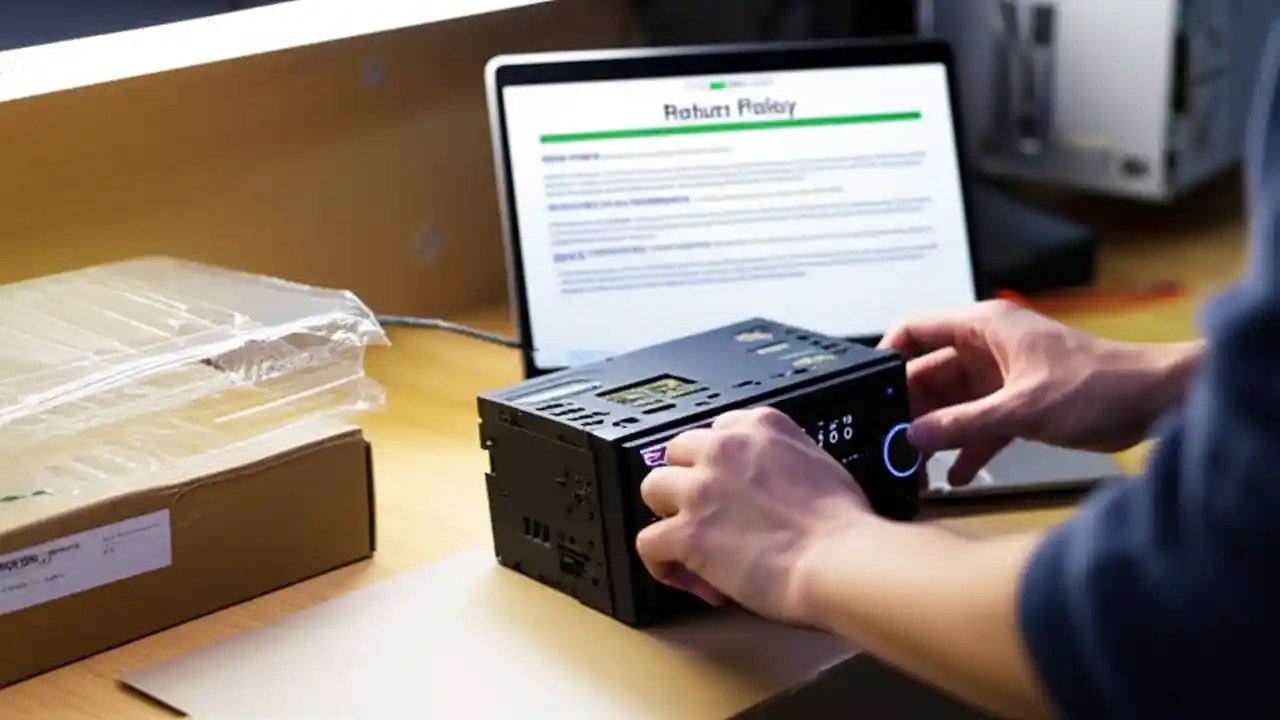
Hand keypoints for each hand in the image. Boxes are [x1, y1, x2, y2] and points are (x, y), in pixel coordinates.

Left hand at [634, 407, 870, 625]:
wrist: (842, 560)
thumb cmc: (844, 524)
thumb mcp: (820, 462)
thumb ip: (784, 460)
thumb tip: (773, 484)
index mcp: (760, 426)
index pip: (717, 431)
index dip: (719, 465)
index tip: (728, 488)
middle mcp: (724, 447)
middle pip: (676, 454)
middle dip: (687, 483)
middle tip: (707, 515)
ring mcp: (701, 488)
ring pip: (653, 489)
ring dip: (669, 515)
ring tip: (692, 545)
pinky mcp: (687, 532)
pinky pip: (647, 542)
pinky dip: (660, 563)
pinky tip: (683, 576)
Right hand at [879, 299, 1203, 484]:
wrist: (1155, 401)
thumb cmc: (1101, 383)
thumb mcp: (1020, 408)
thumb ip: (962, 425)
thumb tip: (914, 437)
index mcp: (984, 328)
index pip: (915, 330)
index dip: (888, 356)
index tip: (869, 389)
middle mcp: (987, 348)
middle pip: (928, 375)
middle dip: (911, 411)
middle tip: (892, 444)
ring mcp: (1001, 376)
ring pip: (951, 405)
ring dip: (936, 435)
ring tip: (917, 468)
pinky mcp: (1018, 404)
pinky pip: (977, 425)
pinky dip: (966, 448)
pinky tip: (956, 477)